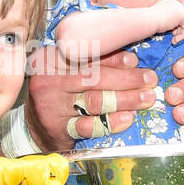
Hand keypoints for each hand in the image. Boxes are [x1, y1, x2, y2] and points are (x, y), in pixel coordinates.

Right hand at [26, 47, 156, 150]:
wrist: (33, 127)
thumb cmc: (58, 94)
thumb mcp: (66, 72)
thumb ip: (91, 63)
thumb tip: (130, 59)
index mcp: (51, 60)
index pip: (86, 56)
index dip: (113, 58)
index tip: (135, 61)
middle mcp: (48, 81)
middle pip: (94, 78)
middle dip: (126, 79)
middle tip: (150, 82)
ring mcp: (51, 106)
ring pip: (94, 100)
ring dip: (125, 100)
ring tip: (145, 99)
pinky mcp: (57, 128)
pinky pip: (89, 125)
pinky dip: (111, 122)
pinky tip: (128, 119)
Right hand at [153, 0, 183, 44]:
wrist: (148, 21)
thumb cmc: (150, 22)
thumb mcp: (158, 20)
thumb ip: (167, 21)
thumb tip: (175, 29)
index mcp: (168, 3)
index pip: (176, 15)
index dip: (175, 25)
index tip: (172, 33)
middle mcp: (175, 3)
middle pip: (182, 18)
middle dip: (179, 29)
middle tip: (174, 38)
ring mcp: (180, 8)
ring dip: (181, 34)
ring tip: (174, 41)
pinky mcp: (183, 15)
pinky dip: (182, 35)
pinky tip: (175, 40)